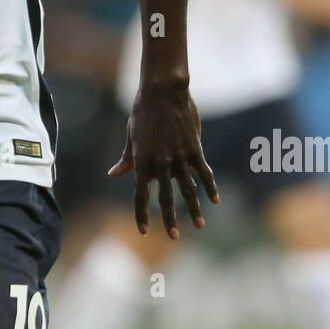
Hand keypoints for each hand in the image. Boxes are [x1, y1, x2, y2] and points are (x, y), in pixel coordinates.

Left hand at [108, 77, 218, 237]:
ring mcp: (180, 158)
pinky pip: (204, 173)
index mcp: (142, 162)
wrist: (163, 92)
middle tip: (174, 236)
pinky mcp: (195, 150)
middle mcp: (161, 164)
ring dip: (194, 209)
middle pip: (165, 198)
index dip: (141, 214)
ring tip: (200, 226)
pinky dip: (210, 187)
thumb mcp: (131, 135)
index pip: (141, 195)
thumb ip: (127, 158)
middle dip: (169, 219)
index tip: (142, 231)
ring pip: (188, 190)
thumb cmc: (143, 111)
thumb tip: (114, 174)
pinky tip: (215, 200)